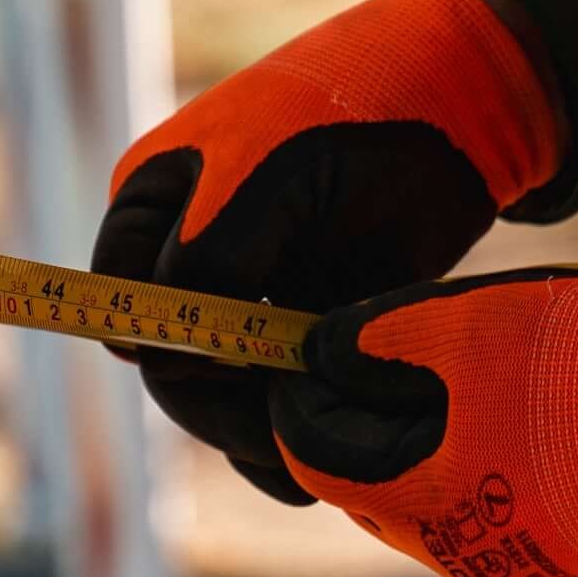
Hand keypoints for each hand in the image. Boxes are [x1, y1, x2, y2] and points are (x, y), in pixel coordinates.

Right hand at [96, 0, 561, 500]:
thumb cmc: (339, 111)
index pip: (120, 306)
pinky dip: (295, 437)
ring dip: (257, 436)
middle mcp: (190, 261)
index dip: (158, 348)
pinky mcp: (311, 332)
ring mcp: (252, 301)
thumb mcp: (258, 170)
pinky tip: (315, 469)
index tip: (215, 374)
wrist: (457, 107)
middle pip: (174, 368)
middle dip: (217, 407)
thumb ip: (206, 259)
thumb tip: (156, 360)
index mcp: (151, 210)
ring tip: (305, 465)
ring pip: (226, 398)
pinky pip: (282, 403)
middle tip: (275, 436)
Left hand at [268, 267, 577, 576]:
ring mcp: (519, 566)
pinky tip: (506, 412)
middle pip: (368, 485)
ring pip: (430, 501)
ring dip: (421, 443)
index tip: (318, 341)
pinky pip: (491, 512)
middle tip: (382, 350)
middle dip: (361, 422)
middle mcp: (462, 558)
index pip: (314, 456)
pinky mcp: (567, 557)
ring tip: (452, 373)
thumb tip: (320, 351)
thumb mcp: (470, 327)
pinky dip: (477, 466)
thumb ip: (378, 340)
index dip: (306, 394)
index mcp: (423, 506)